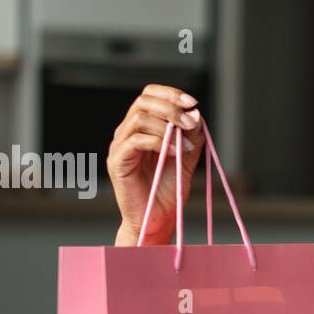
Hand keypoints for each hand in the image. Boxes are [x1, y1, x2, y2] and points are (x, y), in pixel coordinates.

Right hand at [107, 84, 207, 246]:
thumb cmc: (168, 189)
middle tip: (191, 123)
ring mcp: (119, 146)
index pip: (149, 95)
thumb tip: (197, 114)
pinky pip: (136, 141)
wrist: (157, 219)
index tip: (193, 103)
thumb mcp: (187, 157)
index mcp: (141, 127)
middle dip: (171, 108)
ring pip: (140, 118)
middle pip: (143, 101)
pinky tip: (177, 153)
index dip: (171, 94)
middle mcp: (127, 132)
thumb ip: (191, 135)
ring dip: (168, 126)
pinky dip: (160, 143)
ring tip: (186, 142)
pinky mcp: (117, 161)